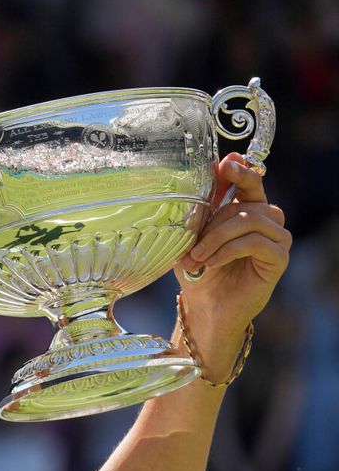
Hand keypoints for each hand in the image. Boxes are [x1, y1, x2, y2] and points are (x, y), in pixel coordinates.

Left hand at [177, 154, 290, 374]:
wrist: (205, 307)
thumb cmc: (198, 270)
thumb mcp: (194, 235)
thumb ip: (206, 205)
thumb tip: (218, 163)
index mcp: (248, 210)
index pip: (251, 183)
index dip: (241, 172)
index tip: (226, 165)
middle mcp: (267, 221)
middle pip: (243, 205)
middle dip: (211, 226)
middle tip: (190, 249)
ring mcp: (277, 239)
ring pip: (249, 221)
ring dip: (217, 239)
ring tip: (197, 258)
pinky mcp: (279, 258)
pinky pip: (255, 242)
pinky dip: (228, 251)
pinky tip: (212, 263)